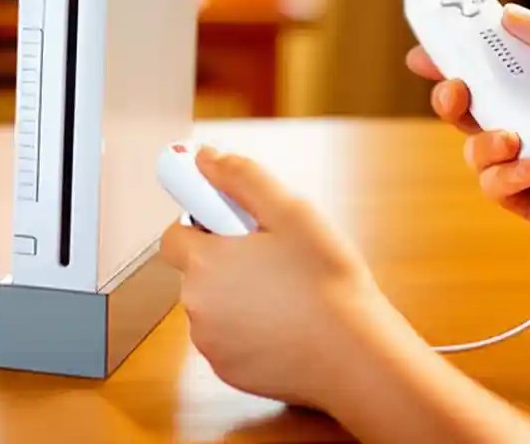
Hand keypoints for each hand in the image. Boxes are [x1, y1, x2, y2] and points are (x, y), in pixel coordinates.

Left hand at [160, 148, 529, 441]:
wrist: (356, 357)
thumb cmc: (329, 284)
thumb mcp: (292, 212)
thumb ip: (241, 178)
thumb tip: (204, 158)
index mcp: (205, 262)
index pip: (173, 234)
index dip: (201, 223)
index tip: (230, 222)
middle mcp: (196, 305)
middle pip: (194, 269)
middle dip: (223, 258)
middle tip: (270, 256)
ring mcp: (210, 342)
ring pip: (211, 305)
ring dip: (234, 295)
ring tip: (284, 292)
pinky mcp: (227, 370)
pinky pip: (227, 338)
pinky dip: (246, 330)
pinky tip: (285, 324)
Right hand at [407, 4, 529, 268]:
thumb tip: (505, 14)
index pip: (487, 72)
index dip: (452, 61)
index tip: (425, 52)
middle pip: (468, 111)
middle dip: (448, 97)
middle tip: (455, 89)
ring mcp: (528, 164)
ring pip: (474, 150)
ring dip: (484, 142)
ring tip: (514, 139)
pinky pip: (493, 187)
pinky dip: (505, 176)